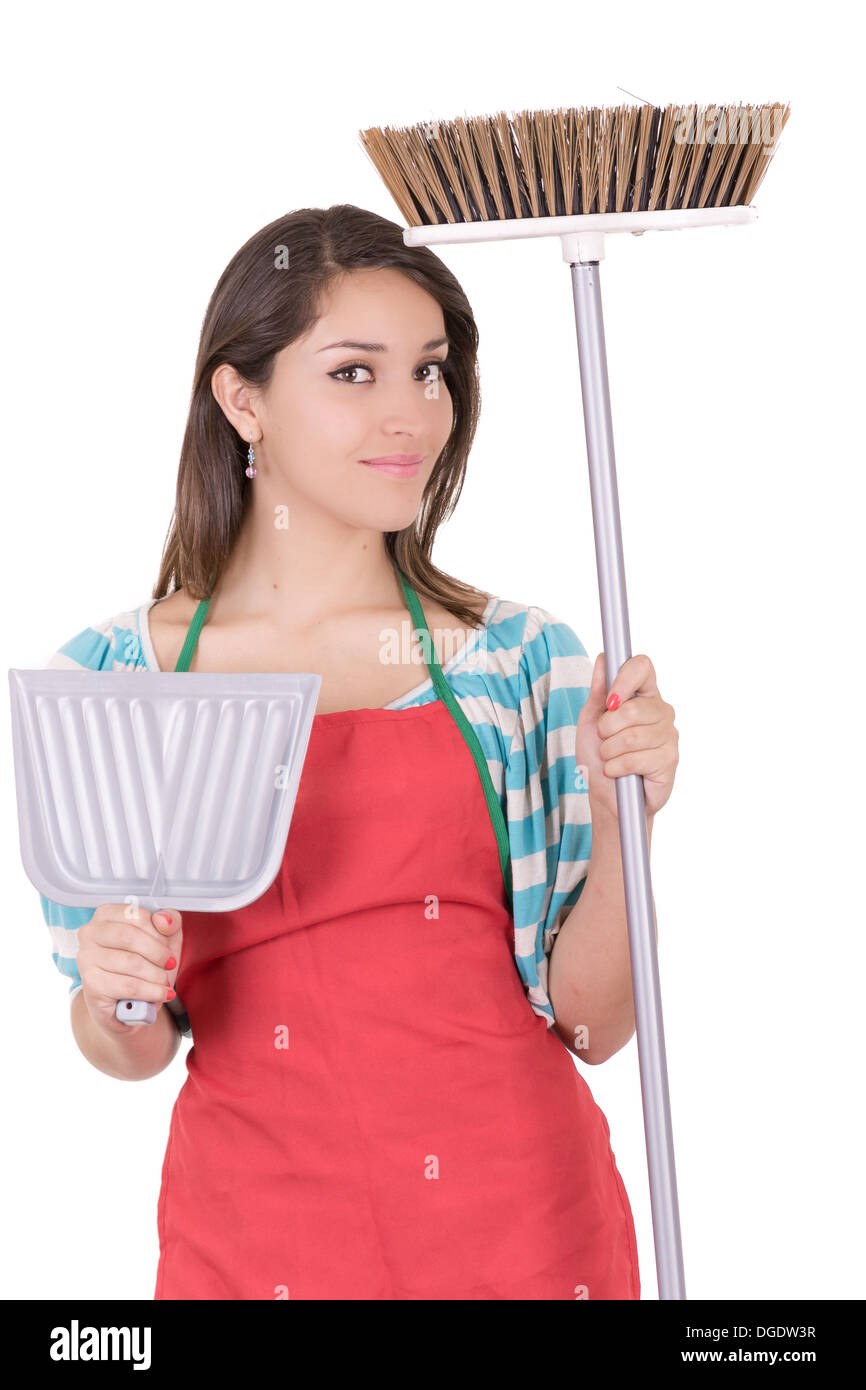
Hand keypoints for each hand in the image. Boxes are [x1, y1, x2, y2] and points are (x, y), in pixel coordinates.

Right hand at [76, 903, 182, 1036]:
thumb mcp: (164, 937)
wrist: (128, 1003)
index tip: (168, 945)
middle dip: (157, 953)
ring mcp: (87, 958)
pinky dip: (151, 991)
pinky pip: (129, 986)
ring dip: (156, 975)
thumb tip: (163, 919)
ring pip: (130, 963)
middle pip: (129, 936)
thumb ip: (169, 921)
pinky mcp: (91, 984)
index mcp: (106, 914)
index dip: (157, 931)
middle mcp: (90, 933)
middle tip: (170, 964)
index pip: (134, 914)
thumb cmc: (145, 963)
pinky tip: (161, 993)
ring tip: (165, 981)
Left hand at [575, 652, 677, 819]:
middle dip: (606, 728)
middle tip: (604, 740)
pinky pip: (636, 758)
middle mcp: (660, 711)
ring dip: (609, 751)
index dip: (624, 678)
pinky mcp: (670, 760)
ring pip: (631, 736)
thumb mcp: (590, 721)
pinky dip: (617, 767)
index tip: (609, 699)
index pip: (643, 667)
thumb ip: (598, 690)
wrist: (606, 797)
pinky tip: (618, 771)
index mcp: (642, 695)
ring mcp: (668, 735)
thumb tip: (604, 658)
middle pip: (633, 708)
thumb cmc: (598, 757)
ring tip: (610, 758)